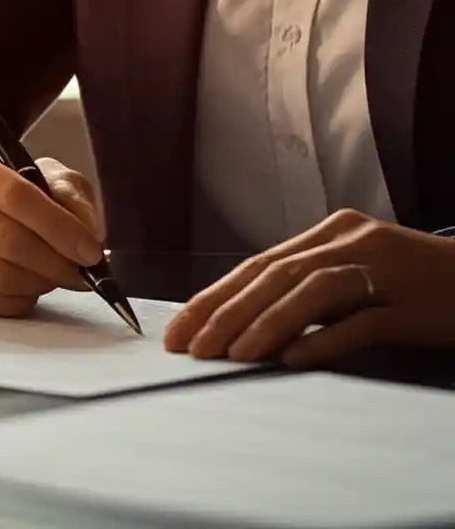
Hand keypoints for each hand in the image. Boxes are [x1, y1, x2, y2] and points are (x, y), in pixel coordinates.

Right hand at [0, 145, 104, 316]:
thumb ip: (70, 197)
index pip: (14, 194)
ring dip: (40, 282)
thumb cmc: (12, 194)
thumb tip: (85, 235)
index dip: (59, 226)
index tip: (90, 250)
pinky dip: (20, 300)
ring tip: (54, 275)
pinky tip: (28, 286)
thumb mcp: (47, 177)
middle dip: (55, 261)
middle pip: (8, 239)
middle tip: (80, 271)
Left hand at [164, 209, 454, 366]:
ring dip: (266, 324)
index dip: (213, 298)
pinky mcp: (414, 304)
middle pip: (276, 275)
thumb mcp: (354, 281)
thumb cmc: (416, 289)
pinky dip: (324, 341)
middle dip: (227, 313)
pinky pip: (361, 323)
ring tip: (232, 355)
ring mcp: (386, 270)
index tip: (178, 330)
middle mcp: (353, 241)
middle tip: (192, 348)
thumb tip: (240, 328)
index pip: (258, 265)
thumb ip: (305, 295)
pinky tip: (292, 360)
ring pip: (312, 292)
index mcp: (332, 233)